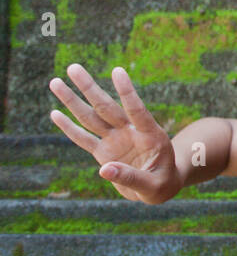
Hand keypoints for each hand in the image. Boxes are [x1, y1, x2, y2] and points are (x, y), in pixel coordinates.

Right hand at [48, 64, 181, 203]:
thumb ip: (132, 177)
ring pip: (91, 117)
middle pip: (106, 108)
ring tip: (55, 81)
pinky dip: (69, 127)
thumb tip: (104, 170)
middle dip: (90, 88)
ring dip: (73, 101)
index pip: (137, 110)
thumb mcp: (154, 186)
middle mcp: (130, 132)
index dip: (127, 92)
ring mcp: (115, 140)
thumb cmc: (162, 184)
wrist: (160, 187)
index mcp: (150, 136)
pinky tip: (55, 113)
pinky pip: (83, 138)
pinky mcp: (103, 152)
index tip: (117, 71)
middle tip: (73, 67)